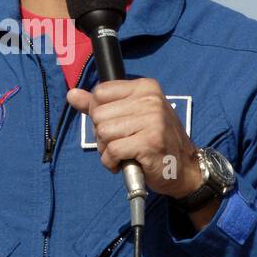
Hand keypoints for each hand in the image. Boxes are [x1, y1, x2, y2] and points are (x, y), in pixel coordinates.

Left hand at [66, 77, 204, 200]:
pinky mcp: (149, 143)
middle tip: (120, 143)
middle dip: (102, 134)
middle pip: (98, 114)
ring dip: (106, 150)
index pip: (100, 92)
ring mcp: (152, 120)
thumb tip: (72, 94)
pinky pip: (112, 151)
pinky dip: (111, 162)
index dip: (98, 113)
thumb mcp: (130, 116)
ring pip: (103, 132)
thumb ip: (99, 105)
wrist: (184, 168)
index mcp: (145, 87)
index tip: (114, 125)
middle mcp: (150, 100)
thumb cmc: (155, 142)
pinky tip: (123, 163)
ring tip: (123, 154)